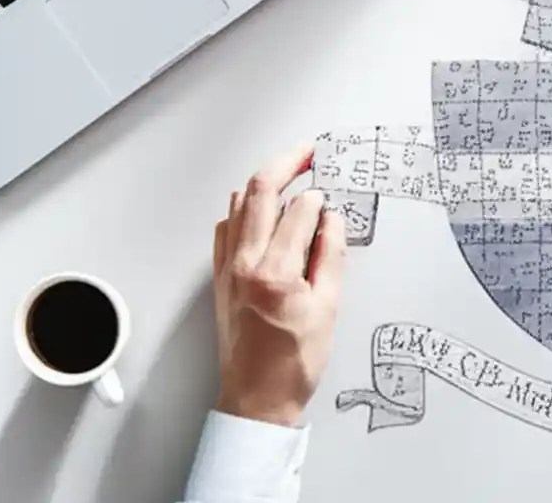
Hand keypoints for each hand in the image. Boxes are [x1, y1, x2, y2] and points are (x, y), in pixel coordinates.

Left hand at [212, 146, 347, 426]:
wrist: (257, 398)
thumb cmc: (295, 363)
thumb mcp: (329, 309)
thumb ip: (331, 257)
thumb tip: (331, 219)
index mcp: (275, 272)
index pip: (298, 211)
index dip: (318, 197)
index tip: (333, 192)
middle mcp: (244, 263)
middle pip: (260, 192)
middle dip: (286, 163)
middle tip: (308, 152)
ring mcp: (226, 268)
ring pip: (238, 204)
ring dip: (263, 183)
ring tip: (288, 175)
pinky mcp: (219, 277)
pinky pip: (226, 228)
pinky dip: (244, 209)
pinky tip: (261, 213)